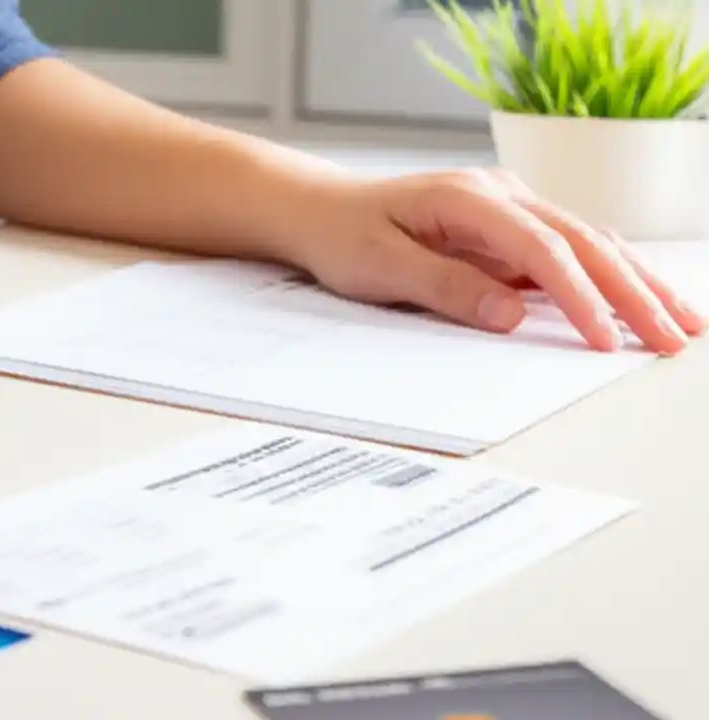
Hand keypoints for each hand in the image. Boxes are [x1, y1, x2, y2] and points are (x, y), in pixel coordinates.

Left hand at [292, 168, 705, 353]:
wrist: (322, 211)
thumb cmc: (343, 236)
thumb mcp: (379, 267)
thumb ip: (445, 288)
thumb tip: (509, 315)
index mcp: (468, 199)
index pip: (542, 249)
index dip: (579, 296)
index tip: (606, 339)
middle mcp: (500, 195)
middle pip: (584, 241)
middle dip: (633, 292)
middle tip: (674, 337)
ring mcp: (510, 207)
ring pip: (590, 242)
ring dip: (636, 282)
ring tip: (682, 322)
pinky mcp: (511, 227)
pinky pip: (571, 250)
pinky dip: (610, 276)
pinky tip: (641, 301)